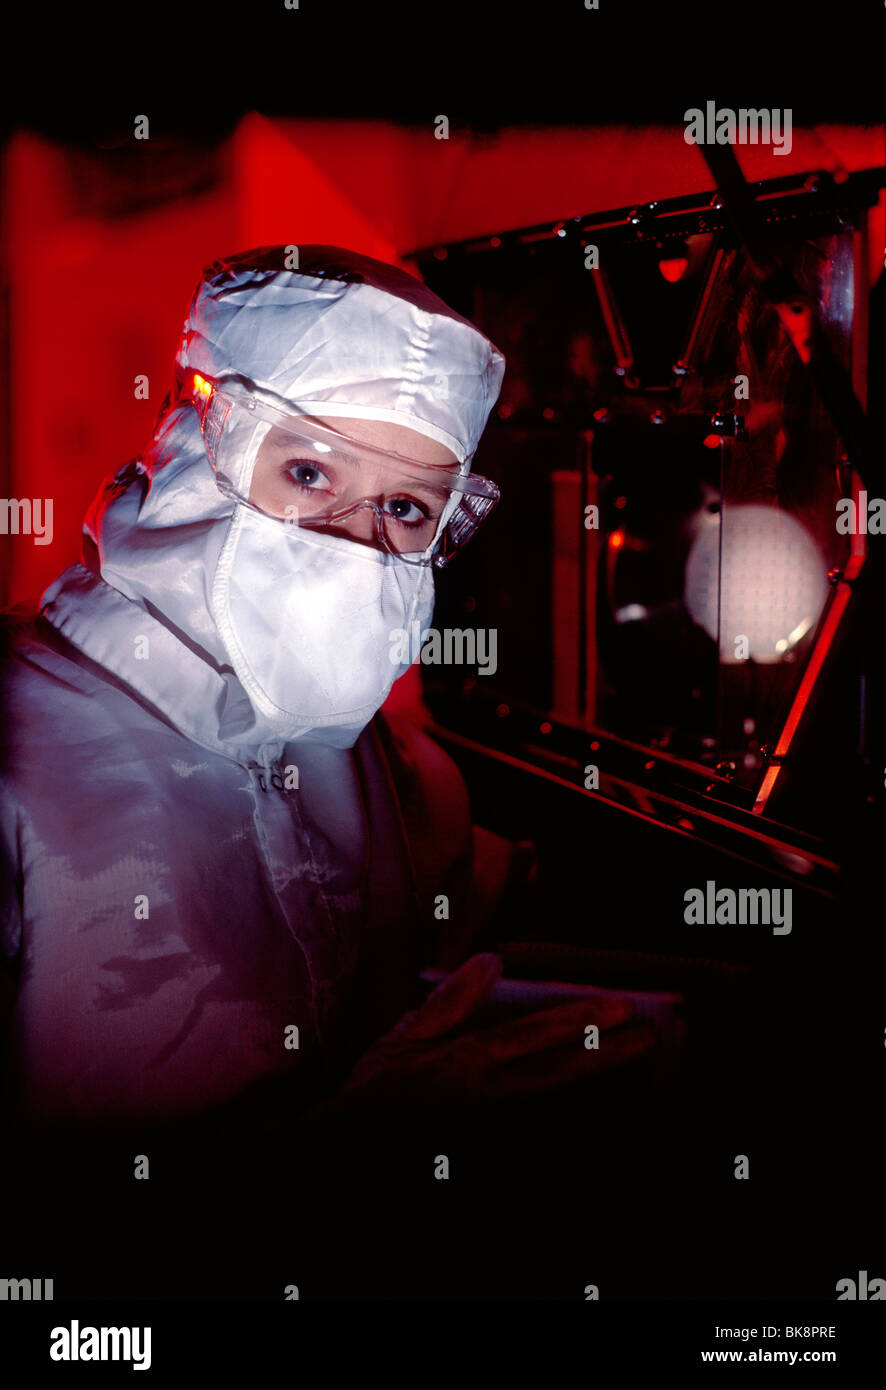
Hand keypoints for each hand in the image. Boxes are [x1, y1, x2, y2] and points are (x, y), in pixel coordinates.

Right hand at [301, 953, 655, 1122]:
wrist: (351, 1152)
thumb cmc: (371, 1096)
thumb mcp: (400, 1040)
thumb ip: (449, 1003)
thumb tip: (488, 964)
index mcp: (459, 1064)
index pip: (529, 1037)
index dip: (576, 1021)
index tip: (616, 1007)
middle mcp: (484, 1099)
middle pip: (558, 1075)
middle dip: (606, 1056)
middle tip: (648, 1038)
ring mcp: (492, 1128)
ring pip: (558, 1103)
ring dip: (600, 1085)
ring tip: (641, 1067)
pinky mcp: (492, 1145)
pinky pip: (543, 1124)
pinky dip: (576, 1111)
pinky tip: (603, 1099)